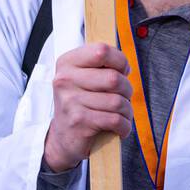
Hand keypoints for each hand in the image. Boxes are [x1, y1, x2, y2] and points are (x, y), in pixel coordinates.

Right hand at [43, 42, 132, 171]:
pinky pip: (115, 120)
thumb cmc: (80, 103)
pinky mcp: (79, 122)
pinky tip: (121, 127)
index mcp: (67, 63)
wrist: (63, 137)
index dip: (120, 60)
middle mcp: (65, 80)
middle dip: (126, 89)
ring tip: (123, 114)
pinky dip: (125, 125)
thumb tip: (125, 66)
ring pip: (117, 101)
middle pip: (113, 78)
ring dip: (127, 110)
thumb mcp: (83, 77)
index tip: (123, 71)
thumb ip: (101, 66)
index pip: (102, 51)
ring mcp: (71, 101)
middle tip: (124, 96)